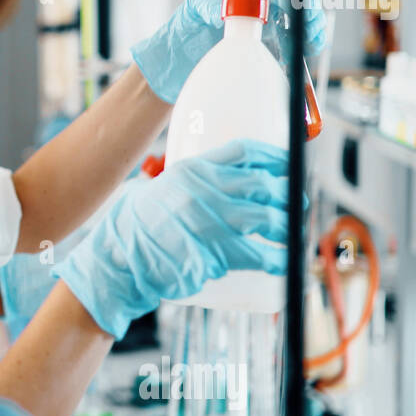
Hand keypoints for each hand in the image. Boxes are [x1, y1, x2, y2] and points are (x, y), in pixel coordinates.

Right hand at [52, 139, 292, 338]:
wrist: (119, 260)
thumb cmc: (135, 227)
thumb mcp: (159, 188)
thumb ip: (188, 184)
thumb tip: (219, 184)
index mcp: (192, 171)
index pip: (244, 153)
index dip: (273, 156)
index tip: (288, 163)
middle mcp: (204, 192)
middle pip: (262, 185)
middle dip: (288, 194)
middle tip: (297, 204)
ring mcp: (210, 224)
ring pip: (266, 219)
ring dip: (288, 228)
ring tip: (293, 235)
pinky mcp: (213, 255)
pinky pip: (258, 255)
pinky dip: (277, 260)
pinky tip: (284, 262)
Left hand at [132, 0, 326, 103]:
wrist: (168, 73)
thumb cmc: (177, 36)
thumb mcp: (188, 14)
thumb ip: (205, 3)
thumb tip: (226, 4)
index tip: (300, 6)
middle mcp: (257, 12)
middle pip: (296, 5)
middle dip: (310, 14)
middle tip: (312, 31)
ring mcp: (262, 36)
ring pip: (298, 28)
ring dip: (311, 33)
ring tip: (311, 44)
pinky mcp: (262, 59)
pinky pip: (289, 54)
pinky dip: (300, 56)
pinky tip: (301, 61)